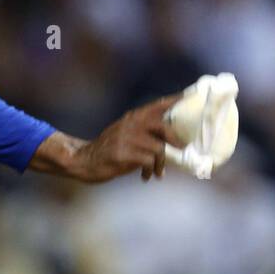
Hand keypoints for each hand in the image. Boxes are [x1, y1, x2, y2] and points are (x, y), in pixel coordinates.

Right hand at [31, 95, 183, 183]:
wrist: (85, 161)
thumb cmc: (110, 149)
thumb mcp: (125, 133)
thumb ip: (144, 130)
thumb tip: (172, 138)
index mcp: (133, 117)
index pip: (158, 105)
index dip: (175, 101)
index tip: (189, 96)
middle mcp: (131, 124)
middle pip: (163, 127)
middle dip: (175, 140)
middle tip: (181, 150)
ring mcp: (127, 139)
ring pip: (158, 149)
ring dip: (161, 164)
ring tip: (157, 172)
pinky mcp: (124, 154)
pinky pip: (148, 162)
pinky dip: (151, 171)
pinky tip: (146, 176)